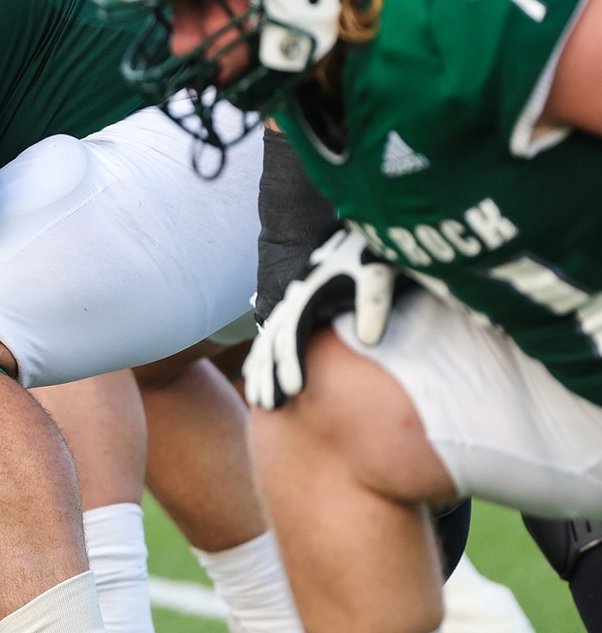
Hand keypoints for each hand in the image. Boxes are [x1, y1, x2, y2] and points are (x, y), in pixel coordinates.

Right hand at [244, 228, 397, 409]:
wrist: (332, 225)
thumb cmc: (362, 251)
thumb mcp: (375, 272)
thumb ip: (374, 304)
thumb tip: (369, 341)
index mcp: (305, 298)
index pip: (291, 336)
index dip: (289, 364)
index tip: (292, 391)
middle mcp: (289, 303)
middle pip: (270, 344)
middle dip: (265, 376)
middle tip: (265, 406)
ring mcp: (287, 305)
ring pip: (264, 342)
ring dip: (259, 371)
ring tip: (256, 400)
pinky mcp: (292, 307)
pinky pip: (270, 337)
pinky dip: (261, 358)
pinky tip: (258, 375)